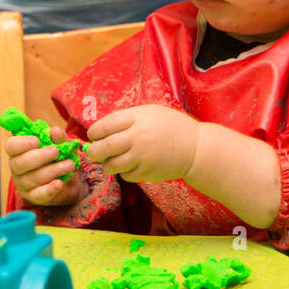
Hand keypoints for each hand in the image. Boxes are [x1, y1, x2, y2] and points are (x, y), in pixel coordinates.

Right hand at [5, 122, 87, 208]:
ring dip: (53, 170)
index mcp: (18, 150)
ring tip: (69, 164)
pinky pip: (39, 194)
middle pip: (20, 163)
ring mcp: (23, 183)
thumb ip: (57, 137)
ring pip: (33, 178)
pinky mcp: (33, 196)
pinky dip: (50, 188)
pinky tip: (60, 183)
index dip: (22, 143)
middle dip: (39, 156)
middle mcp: (17, 167)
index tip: (37, 140)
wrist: (68, 178)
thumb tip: (55, 131)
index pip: (11, 146)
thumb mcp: (59, 143)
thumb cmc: (58, 156)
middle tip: (56, 151)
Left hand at [85, 105, 199, 182]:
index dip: (94, 132)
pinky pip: (126, 175)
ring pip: (111, 166)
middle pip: (104, 148)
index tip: (92, 136)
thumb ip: (127, 119)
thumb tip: (101, 130)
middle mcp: (137, 138)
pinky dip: (124, 172)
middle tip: (93, 152)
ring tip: (111, 161)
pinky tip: (132, 165)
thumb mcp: (149, 113)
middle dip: (93, 152)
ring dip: (107, 164)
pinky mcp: (147, 173)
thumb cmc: (171, 127)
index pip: (105, 126)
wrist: (195, 148)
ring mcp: (142, 157)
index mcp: (137, 119)